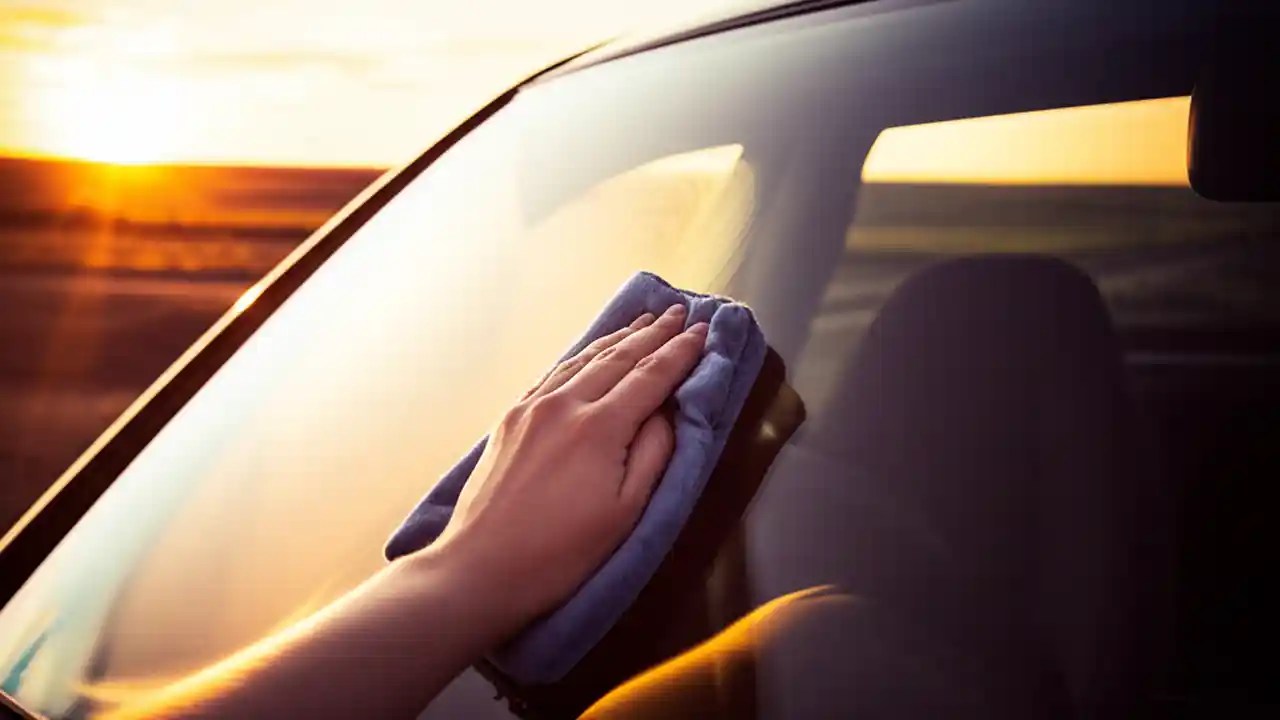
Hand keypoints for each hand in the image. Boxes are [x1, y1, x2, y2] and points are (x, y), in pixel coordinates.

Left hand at [425, 304, 708, 628]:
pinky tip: (591, 353)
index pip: (651, 377)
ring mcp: (531, 407)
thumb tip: (665, 412)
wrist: (481, 569)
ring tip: (643, 322)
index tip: (702, 331)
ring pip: (583, 359)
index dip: (680, 353)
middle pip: (618, 357)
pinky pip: (555, 373)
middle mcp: (564, 404)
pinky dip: (582, 356)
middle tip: (680, 312)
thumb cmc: (561, 553)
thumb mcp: (626, 511)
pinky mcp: (510, 419)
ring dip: (618, 338)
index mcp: (599, 427)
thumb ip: (653, 454)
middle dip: (653, 334)